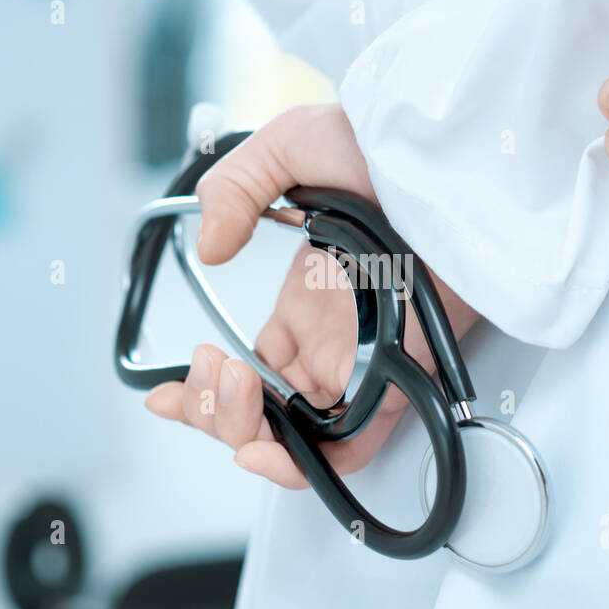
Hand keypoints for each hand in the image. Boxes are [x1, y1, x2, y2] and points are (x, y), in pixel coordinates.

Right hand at [143, 104, 477, 488]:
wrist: (445, 155)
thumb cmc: (383, 143)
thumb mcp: (290, 147)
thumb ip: (234, 190)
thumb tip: (212, 249)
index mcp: (305, 299)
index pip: (249, 370)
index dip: (202, 390)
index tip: (164, 393)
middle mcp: (331, 339)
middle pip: (263, 412)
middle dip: (213, 411)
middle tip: (209, 373)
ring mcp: (364, 362)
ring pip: (295, 436)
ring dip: (243, 432)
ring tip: (228, 386)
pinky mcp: (401, 380)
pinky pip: (351, 447)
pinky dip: (303, 465)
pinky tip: (261, 448)